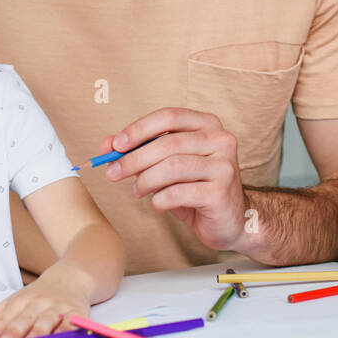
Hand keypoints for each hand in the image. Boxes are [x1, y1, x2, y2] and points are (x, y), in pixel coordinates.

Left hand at [0, 264, 90, 337]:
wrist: (72, 276)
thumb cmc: (38, 294)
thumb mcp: (12, 302)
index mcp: (20, 300)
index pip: (4, 316)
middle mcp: (38, 303)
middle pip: (25, 318)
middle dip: (15, 331)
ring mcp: (58, 307)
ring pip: (46, 321)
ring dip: (38, 332)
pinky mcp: (76, 312)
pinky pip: (71, 323)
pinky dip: (66, 331)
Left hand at [99, 107, 248, 252]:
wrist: (230, 220)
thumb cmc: (196, 188)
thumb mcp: (167, 166)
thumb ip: (140, 151)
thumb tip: (107, 144)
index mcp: (207, 124)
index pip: (169, 116)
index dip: (139, 129)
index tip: (116, 145)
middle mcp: (221, 140)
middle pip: (168, 143)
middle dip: (134, 159)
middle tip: (113, 173)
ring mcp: (224, 165)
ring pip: (172, 167)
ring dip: (146, 180)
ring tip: (136, 191)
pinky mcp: (221, 192)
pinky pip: (179, 192)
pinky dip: (160, 199)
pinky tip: (157, 204)